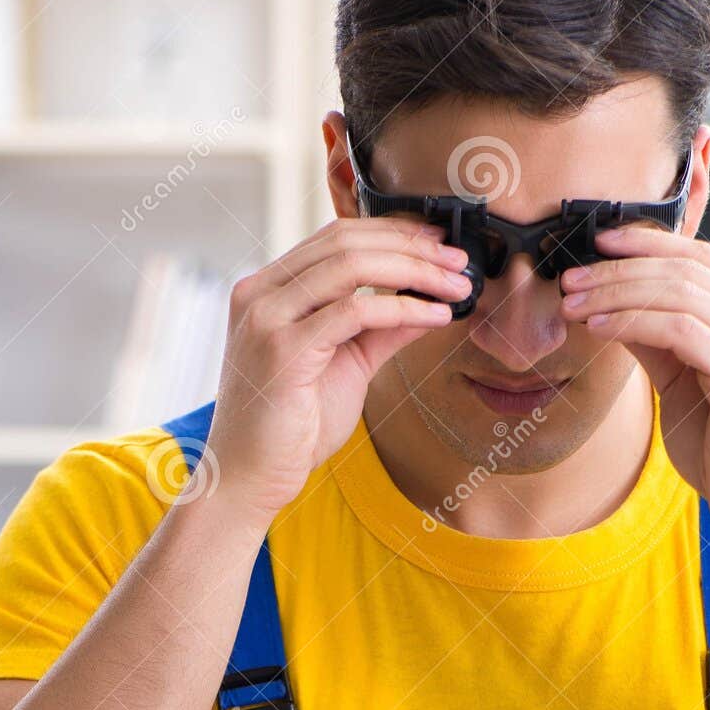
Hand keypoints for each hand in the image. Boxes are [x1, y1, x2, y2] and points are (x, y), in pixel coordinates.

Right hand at [204, 217, 473, 522]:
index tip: (439, 244)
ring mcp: (266, 317)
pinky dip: (403, 308)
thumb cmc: (293, 427)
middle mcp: (260, 293)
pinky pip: (354, 312)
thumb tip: (425, 303)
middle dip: (411, 246)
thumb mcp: (347, 364)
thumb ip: (381, 330)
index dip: (393, 233)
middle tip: (458, 260)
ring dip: (414, 271)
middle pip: (346, 242)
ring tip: (456, 284)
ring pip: (351, 266)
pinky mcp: (283, 349)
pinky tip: (435, 317)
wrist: (250, 476)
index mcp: (269, 289)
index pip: (336, 237)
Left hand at [558, 227, 709, 553]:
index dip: (650, 243)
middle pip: (688, 270)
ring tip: (574, 303)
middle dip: (622, 268)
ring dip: (618, 293)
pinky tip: (599, 328)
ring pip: (681, 294)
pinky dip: (632, 322)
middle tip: (573, 278)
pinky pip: (681, 331)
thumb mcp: (685, 384)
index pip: (704, 259)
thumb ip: (658, 342)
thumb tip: (610, 302)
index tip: (600, 242)